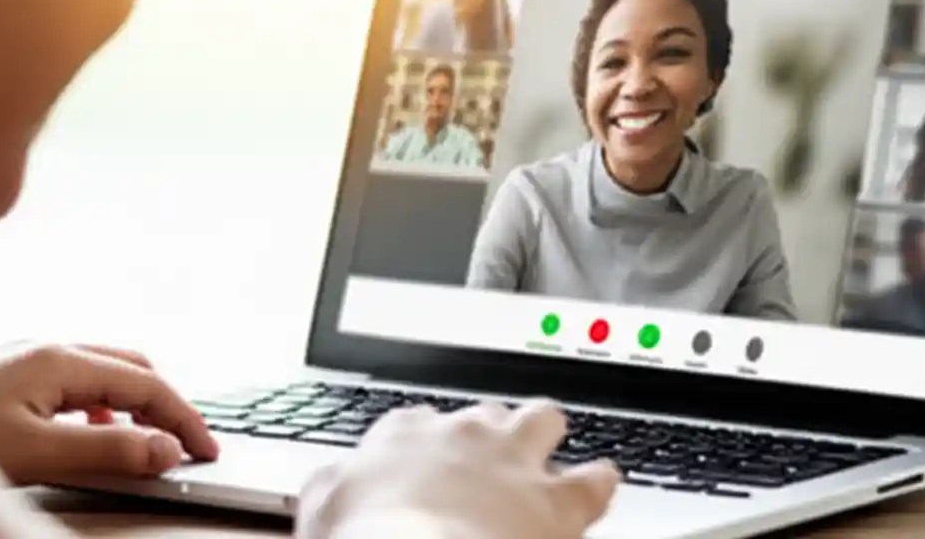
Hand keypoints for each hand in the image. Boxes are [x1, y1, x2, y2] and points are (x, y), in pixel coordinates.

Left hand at [0, 343, 218, 486]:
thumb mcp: (38, 452)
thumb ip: (107, 449)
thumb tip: (166, 449)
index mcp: (60, 359)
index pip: (146, 383)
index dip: (183, 417)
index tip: (206, 450)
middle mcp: (48, 348)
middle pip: (131, 367)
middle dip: (165, 402)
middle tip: (185, 443)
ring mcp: (27, 357)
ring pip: (105, 372)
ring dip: (134, 403)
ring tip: (147, 440)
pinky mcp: (11, 374)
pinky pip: (77, 381)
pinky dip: (102, 405)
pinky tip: (92, 431)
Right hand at [296, 401, 619, 538]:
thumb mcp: (321, 511)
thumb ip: (327, 488)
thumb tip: (326, 484)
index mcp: (403, 435)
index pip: (415, 423)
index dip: (422, 442)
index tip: (420, 460)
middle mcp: (462, 434)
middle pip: (484, 413)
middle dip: (489, 431)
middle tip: (485, 458)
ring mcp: (512, 461)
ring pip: (542, 420)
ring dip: (545, 434)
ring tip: (547, 447)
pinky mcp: (556, 501)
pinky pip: (594, 480)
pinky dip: (600, 481)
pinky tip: (603, 481)